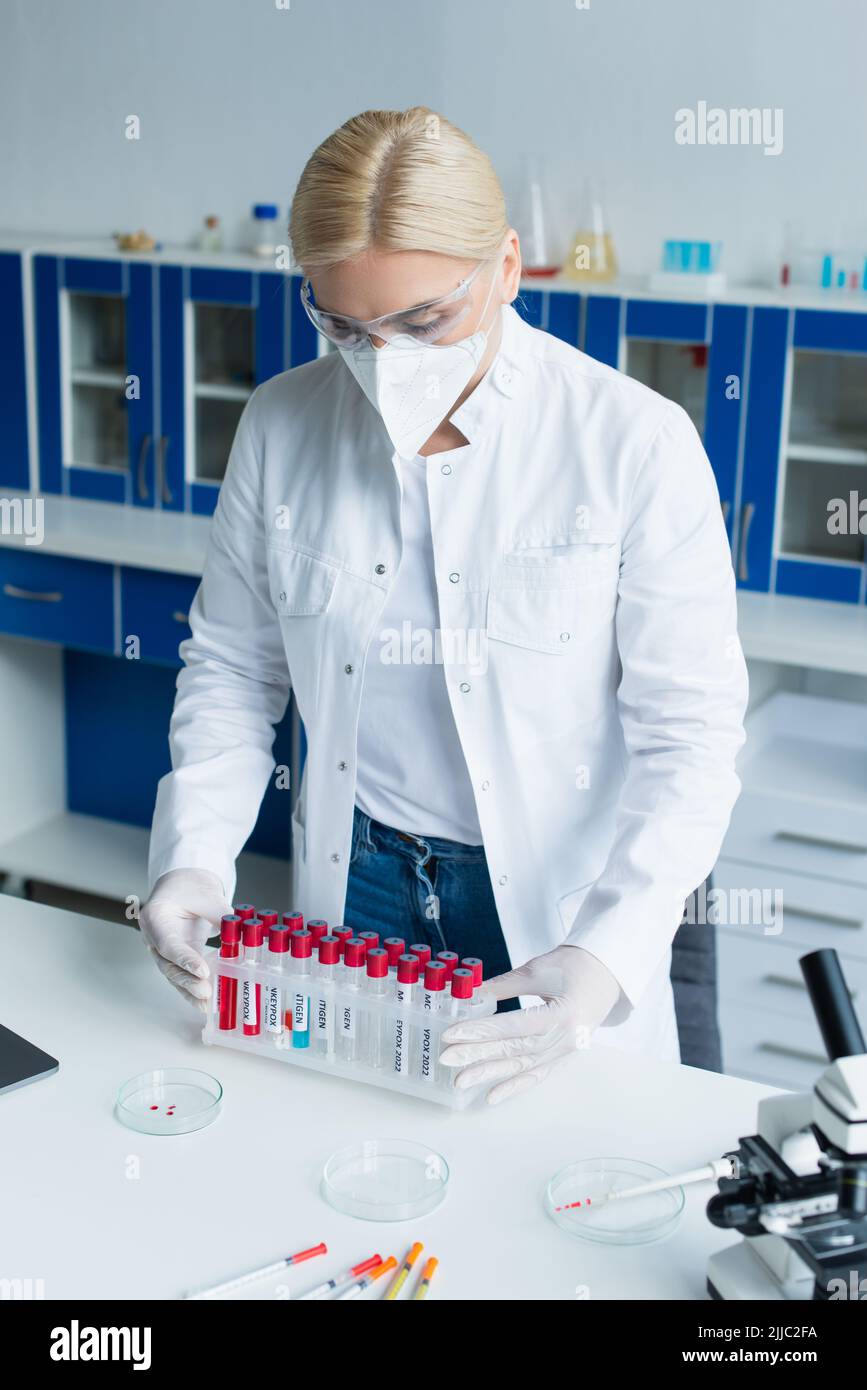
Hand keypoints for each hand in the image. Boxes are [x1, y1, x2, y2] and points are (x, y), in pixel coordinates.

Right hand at [139, 868, 230, 1010]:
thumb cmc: (190, 886)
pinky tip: (204, 1004)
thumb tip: (240, 931)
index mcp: (155, 917)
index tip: (202, 970)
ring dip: (189, 990)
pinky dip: (192, 989)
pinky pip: (182, 975)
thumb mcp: (207, 894)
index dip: (185, 959)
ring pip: (174, 975)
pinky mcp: (176, 958)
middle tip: (206, 991)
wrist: (182, 885)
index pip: (168, 943)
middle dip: (187, 981)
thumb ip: (221, 914)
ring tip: (207, 1004)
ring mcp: (163, 950)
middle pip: (168, 964)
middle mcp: (153, 937)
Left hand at [439, 945, 620, 1104]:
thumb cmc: (574, 966)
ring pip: (522, 1066)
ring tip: (460, 1081)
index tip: (452, 1034)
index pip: (515, 1025)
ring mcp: (566, 1051)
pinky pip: (536, 1075)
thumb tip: (467, 993)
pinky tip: (491, 1097)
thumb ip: (503, 985)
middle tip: (447, 1058)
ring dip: (489, 1074)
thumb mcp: (538, 970)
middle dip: (478, 1055)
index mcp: (563, 1013)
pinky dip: (514, 1087)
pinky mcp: (563, 1056)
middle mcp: (566, 1038)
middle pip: (515, 1049)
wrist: (607, 975)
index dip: (482, 1031)